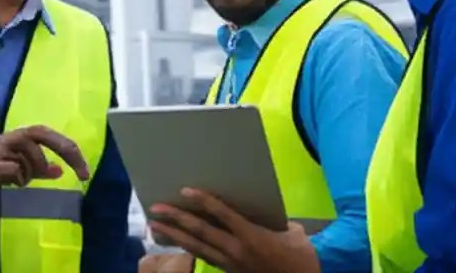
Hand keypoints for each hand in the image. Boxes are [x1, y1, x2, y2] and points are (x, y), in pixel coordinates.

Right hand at [0, 125, 89, 194]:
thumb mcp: (23, 166)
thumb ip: (42, 169)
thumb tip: (60, 171)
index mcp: (26, 135)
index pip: (54, 138)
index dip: (72, 153)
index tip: (85, 173)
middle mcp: (16, 136)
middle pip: (45, 137)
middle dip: (67, 154)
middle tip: (82, 174)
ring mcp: (3, 147)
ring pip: (31, 161)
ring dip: (28, 175)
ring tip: (15, 178)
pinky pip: (16, 172)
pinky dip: (16, 180)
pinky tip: (5, 180)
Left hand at [148, 188, 319, 272]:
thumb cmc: (300, 257)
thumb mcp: (292, 232)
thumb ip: (270, 218)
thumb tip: (257, 204)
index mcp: (252, 236)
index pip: (222, 215)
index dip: (203, 201)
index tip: (184, 190)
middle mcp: (236, 250)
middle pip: (200, 232)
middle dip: (176, 219)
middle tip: (155, 208)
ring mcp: (230, 263)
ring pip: (196, 247)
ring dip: (174, 235)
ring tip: (154, 226)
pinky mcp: (228, 271)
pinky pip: (203, 257)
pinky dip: (187, 248)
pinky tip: (175, 241)